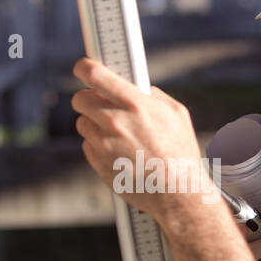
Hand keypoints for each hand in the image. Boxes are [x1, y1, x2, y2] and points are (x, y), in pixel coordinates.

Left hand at [70, 57, 212, 228]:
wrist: (177, 193)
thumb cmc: (180, 153)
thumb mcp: (176, 113)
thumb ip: (151, 94)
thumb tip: (135, 87)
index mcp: (134, 103)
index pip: (94, 74)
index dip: (84, 67)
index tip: (82, 67)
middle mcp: (114, 122)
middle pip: (80, 99)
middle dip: (89, 99)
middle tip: (101, 104)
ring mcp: (103, 144)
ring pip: (82, 123)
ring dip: (94, 124)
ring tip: (118, 134)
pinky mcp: (98, 163)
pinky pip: (87, 146)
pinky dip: (98, 146)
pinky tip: (119, 152)